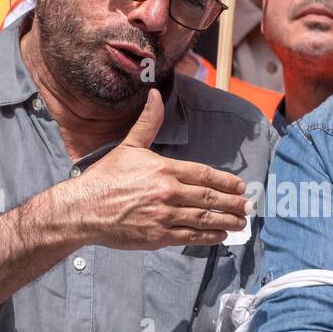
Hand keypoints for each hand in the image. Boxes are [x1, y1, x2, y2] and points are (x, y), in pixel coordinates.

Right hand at [71, 89, 249, 249]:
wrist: (83, 209)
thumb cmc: (105, 178)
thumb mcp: (128, 146)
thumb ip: (149, 123)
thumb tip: (155, 94)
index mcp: (164, 169)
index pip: (204, 174)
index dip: (226, 181)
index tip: (240, 186)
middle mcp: (167, 192)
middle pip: (208, 198)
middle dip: (232, 203)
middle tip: (249, 207)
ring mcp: (163, 216)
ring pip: (203, 218)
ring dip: (226, 221)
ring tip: (241, 222)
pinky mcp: (157, 236)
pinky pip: (190, 236)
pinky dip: (208, 236)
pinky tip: (220, 235)